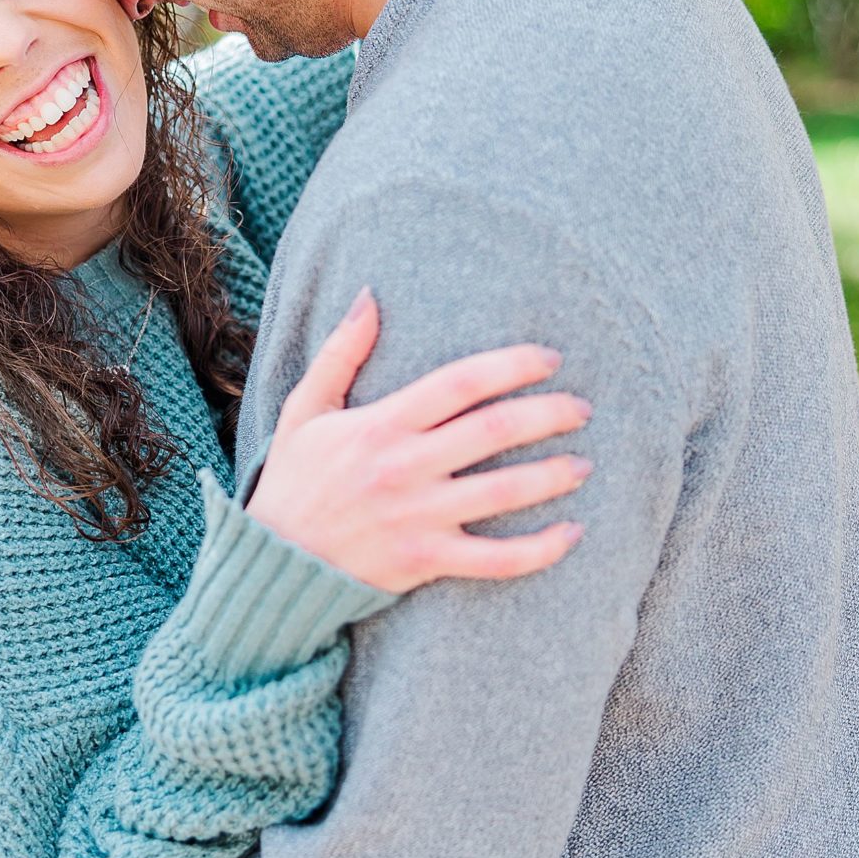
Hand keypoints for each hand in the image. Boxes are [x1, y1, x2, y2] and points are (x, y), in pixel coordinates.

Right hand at [246, 291, 591, 589]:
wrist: (274, 561)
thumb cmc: (295, 480)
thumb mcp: (306, 409)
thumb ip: (340, 352)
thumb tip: (369, 296)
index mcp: (381, 424)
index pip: (461, 382)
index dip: (513, 364)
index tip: (550, 359)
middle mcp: (404, 467)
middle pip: (495, 429)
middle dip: (550, 414)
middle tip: (581, 408)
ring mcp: (418, 517)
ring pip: (504, 492)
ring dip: (554, 475)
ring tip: (584, 464)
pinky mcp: (425, 560)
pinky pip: (496, 560)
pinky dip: (540, 549)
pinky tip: (573, 533)